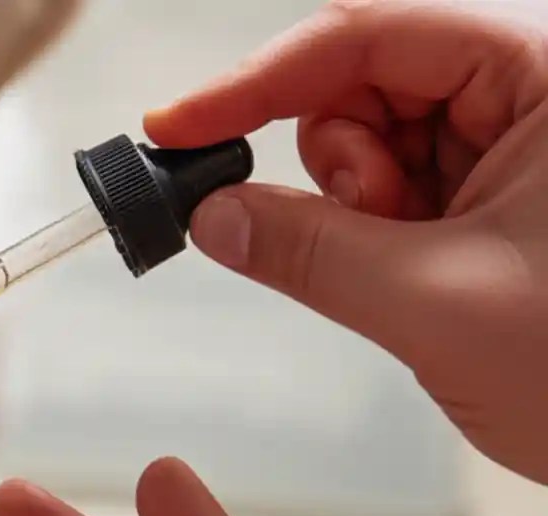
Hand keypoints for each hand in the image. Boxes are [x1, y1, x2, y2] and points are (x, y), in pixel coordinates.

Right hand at [144, 0, 547, 482]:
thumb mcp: (440, 305)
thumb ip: (309, 252)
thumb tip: (211, 214)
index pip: (369, 35)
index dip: (257, 82)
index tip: (178, 129)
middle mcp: (534, 86)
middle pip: (364, 80)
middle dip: (340, 164)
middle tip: (368, 236)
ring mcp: (520, 133)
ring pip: (372, 133)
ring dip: (361, 204)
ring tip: (414, 267)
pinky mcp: (504, 182)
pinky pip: (398, 180)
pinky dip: (380, 226)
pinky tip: (419, 269)